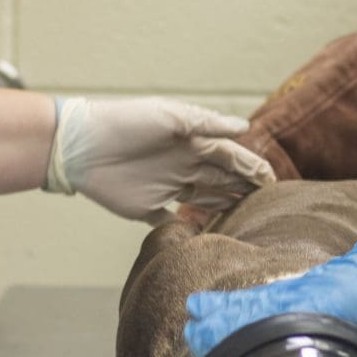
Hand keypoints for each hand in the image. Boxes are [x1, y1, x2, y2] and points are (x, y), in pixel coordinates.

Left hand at [46, 96, 274, 218]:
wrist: (82, 145)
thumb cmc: (128, 122)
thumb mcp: (171, 117)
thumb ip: (208, 124)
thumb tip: (245, 128)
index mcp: (192, 142)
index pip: (231, 158)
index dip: (252, 169)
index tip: (274, 183)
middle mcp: (183, 165)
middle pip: (222, 180)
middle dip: (245, 190)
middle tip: (269, 208)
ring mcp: (166, 187)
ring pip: (203, 201)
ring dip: (224, 208)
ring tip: (247, 221)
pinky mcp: (145, 208)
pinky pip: (171, 223)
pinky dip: (186, 230)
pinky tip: (202, 239)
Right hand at [184, 208, 356, 356]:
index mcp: (320, 298)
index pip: (267, 308)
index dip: (235, 317)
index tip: (202, 319)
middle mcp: (306, 292)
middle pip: (254, 305)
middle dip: (222, 317)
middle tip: (191, 325)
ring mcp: (307, 290)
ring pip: (259, 301)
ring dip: (230, 310)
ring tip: (196, 318)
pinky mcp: (314, 291)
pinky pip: (272, 299)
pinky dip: (249, 305)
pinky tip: (235, 313)